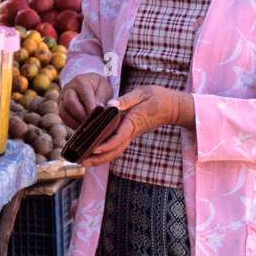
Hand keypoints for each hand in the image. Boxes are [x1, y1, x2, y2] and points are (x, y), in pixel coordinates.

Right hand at [59, 73, 112, 128]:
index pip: (84, 95)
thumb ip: (101, 100)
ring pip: (64, 112)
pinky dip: (73, 125)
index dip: (90, 107)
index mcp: (80, 81)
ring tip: (87, 129)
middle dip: (81, 116)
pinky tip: (82, 128)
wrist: (90, 84)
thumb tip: (98, 112)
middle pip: (70, 103)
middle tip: (92, 125)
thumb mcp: (105, 90)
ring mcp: (62, 98)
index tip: (96, 118)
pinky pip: (64, 118)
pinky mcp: (61, 107)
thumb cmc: (99, 87)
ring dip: (75, 122)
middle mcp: (68, 89)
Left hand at [80, 85, 194, 167]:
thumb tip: (110, 105)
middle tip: (82, 162)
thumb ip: (126, 100)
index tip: (93, 148)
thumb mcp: (142, 93)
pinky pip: (117, 146)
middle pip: (115, 150)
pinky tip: (94, 154)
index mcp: (133, 122)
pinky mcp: (130, 134)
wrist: (173, 107)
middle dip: (99, 157)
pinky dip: (106, 152)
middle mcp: (131, 132)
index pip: (119, 137)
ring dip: (101, 158)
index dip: (106, 144)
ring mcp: (131, 134)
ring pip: (116, 151)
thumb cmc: (158, 97)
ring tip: (84, 162)